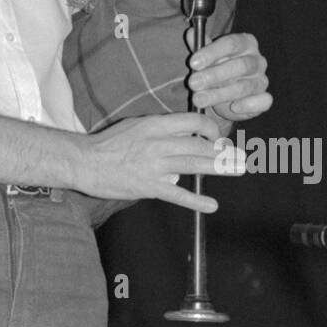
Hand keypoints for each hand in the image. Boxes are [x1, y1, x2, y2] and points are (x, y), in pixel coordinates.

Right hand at [77, 111, 238, 211]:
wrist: (84, 161)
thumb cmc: (108, 144)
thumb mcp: (136, 126)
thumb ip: (160, 130)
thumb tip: (183, 137)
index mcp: (155, 124)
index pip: (193, 121)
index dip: (211, 129)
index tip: (218, 137)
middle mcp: (158, 142)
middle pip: (199, 145)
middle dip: (224, 151)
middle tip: (242, 157)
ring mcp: (154, 165)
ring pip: (194, 164)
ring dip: (220, 167)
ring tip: (239, 169)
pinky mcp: (148, 186)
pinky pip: (177, 194)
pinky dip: (196, 201)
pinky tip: (211, 205)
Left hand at [187, 32, 271, 123]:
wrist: (222, 95)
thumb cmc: (215, 69)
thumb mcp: (205, 57)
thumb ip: (199, 45)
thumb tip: (190, 33)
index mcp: (245, 43)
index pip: (232, 43)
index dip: (212, 52)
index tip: (193, 63)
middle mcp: (257, 60)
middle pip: (240, 66)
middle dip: (214, 75)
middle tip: (192, 83)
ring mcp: (262, 80)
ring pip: (245, 86)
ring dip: (220, 94)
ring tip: (198, 99)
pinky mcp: (264, 99)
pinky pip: (262, 101)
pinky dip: (248, 105)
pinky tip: (233, 107)